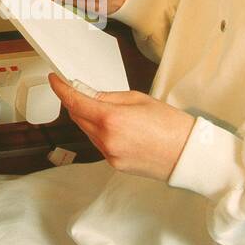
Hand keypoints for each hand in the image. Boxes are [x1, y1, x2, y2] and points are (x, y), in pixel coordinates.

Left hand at [48, 74, 195, 181]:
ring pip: (87, 131)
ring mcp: (110, 154)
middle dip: (75, 102)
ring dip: (88, 119)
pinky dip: (99, 133)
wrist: (189, 154)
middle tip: (79, 90)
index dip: (61, 89)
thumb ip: (109, 97)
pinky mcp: (115, 165)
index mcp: (111, 119)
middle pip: (77, 117)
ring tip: (105, 110)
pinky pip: (99, 144)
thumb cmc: (171, 125)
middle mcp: (106, 139)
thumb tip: (89, 95)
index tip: (55, 80)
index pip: (74, 101)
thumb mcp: (138, 99)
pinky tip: (115, 127)